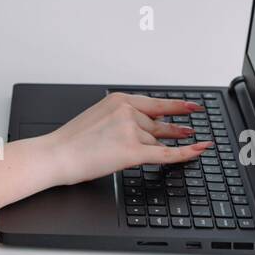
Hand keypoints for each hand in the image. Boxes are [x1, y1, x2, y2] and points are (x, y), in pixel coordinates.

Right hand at [44, 92, 210, 185]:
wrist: (56, 154)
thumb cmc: (72, 140)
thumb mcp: (98, 117)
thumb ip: (121, 118)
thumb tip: (144, 127)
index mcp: (119, 100)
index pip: (155, 103)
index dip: (177, 106)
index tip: (192, 107)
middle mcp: (127, 111)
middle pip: (156, 125)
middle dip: (170, 131)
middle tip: (189, 130)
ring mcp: (130, 130)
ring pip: (153, 141)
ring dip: (151, 148)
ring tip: (149, 148)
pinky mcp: (132, 150)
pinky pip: (165, 153)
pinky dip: (185, 152)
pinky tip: (197, 150)